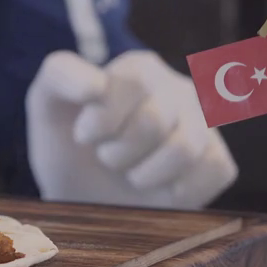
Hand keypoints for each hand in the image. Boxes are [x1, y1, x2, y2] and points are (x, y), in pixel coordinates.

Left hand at [25, 49, 237, 208]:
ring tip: (128, 173)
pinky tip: (158, 188)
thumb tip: (97, 85)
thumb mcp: (47, 105)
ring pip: (185, 148)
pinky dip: (177, 192)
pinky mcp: (218, 161)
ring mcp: (204, 125)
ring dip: (144, 174)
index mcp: (139, 68)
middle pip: (155, 121)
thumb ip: (61, 76)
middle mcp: (178, 88)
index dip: (102, 120)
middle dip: (117, 152)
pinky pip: (214, 172)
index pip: (133, 82)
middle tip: (106, 158)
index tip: (84, 136)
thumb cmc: (68, 145)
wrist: (84, 198)